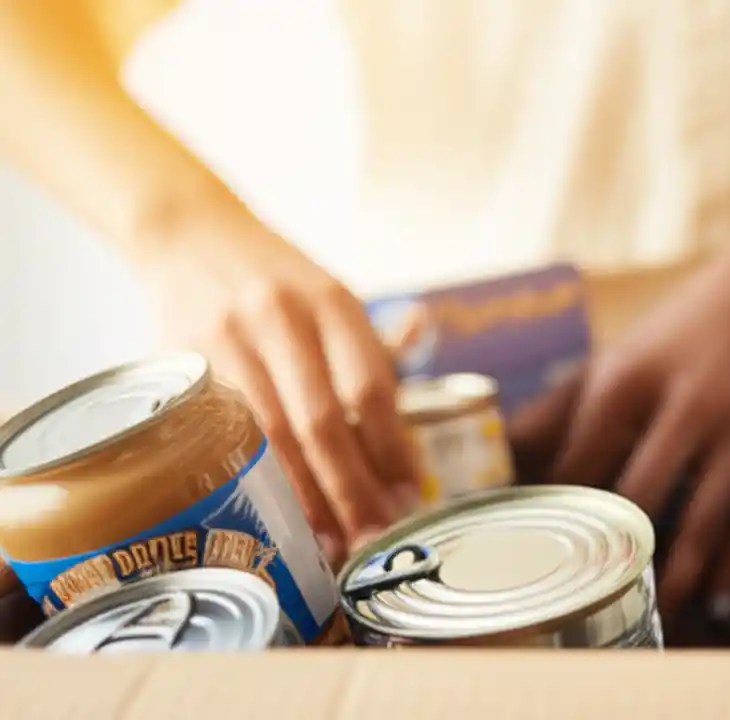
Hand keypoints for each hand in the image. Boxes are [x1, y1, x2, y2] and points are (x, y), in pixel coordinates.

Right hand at [138, 201, 416, 565]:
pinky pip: (227, 437)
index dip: (393, 447)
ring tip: (333, 541)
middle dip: (353, 489)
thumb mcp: (333, 298)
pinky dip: (258, 483)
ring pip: (272, 438)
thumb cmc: (278, 282)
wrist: (190, 234)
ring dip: (306, 498)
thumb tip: (416, 424)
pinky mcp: (186, 365)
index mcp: (333, 302)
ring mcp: (230, 341)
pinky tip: (278, 516)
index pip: (372, 387)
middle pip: (323, 422)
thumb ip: (375, 356)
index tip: (410, 492)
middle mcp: (283, 318)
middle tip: (375, 535)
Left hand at [512, 258, 729, 614]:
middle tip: (596, 599)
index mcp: (627, 379)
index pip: (580, 465)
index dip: (560, 515)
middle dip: (618, 554)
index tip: (543, 555)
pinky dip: (729, 562)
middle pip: (640, 497)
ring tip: (656, 612)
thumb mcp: (612, 360)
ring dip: (676, 574)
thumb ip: (556, 412)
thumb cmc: (674, 334)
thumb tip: (497, 461)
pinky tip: (712, 593)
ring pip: (702, 519)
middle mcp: (682, 403)